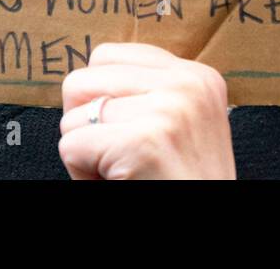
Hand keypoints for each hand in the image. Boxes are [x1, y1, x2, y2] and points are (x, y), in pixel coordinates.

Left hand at [58, 42, 236, 178]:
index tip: (126, 129)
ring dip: (85, 152)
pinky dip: (82, 174)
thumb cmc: (182, 183)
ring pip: (73, 116)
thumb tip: (84, 78)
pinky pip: (72, 147)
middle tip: (117, 154)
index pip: (107, 55)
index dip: (99, 97)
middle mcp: (186, 85)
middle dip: (85, 122)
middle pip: (82, 79)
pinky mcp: (145, 142)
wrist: (207, 226)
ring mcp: (168, 110)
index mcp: (197, 76)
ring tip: (122, 170)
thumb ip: (147, 91)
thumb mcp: (181, 123)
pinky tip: (119, 181)